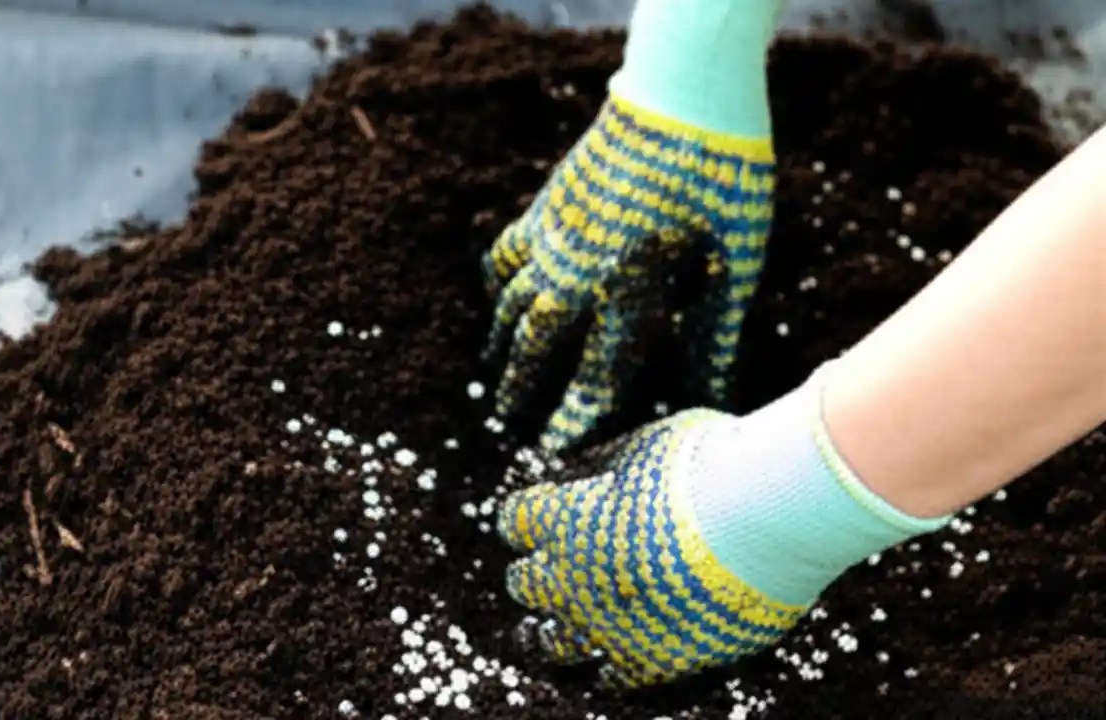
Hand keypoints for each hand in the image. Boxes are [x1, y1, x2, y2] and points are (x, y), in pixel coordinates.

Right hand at [481, 94, 774, 450]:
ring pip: (510, 302)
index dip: (573, 420)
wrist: (683, 100)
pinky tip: (498, 298)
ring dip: (499, 343)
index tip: (554, 450)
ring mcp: (556, 237)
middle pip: (534, 343)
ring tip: (491, 374)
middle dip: (517, 388)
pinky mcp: (549, 206)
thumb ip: (715, 331)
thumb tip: (715, 395)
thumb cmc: (722, 182)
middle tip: (505, 422)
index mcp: (628, 291)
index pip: (593, 375)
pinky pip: (507, 254)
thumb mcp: (733, 263)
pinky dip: (497, 284)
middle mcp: (579, 271)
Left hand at [496, 409, 804, 687]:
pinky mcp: (650, 660)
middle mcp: (571, 576)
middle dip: (532, 576)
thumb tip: (587, 470)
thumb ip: (611, 462)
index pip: (516, 520)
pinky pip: (614, 678)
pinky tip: (608, 668)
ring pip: (554, 642)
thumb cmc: (708, 466)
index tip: (538, 512)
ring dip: (549, 633)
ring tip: (544, 634)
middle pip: (525, 584)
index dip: (528, 516)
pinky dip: (609, 670)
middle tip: (540, 573)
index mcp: (563, 518)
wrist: (760, 523)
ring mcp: (606, 624)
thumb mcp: (648, 443)